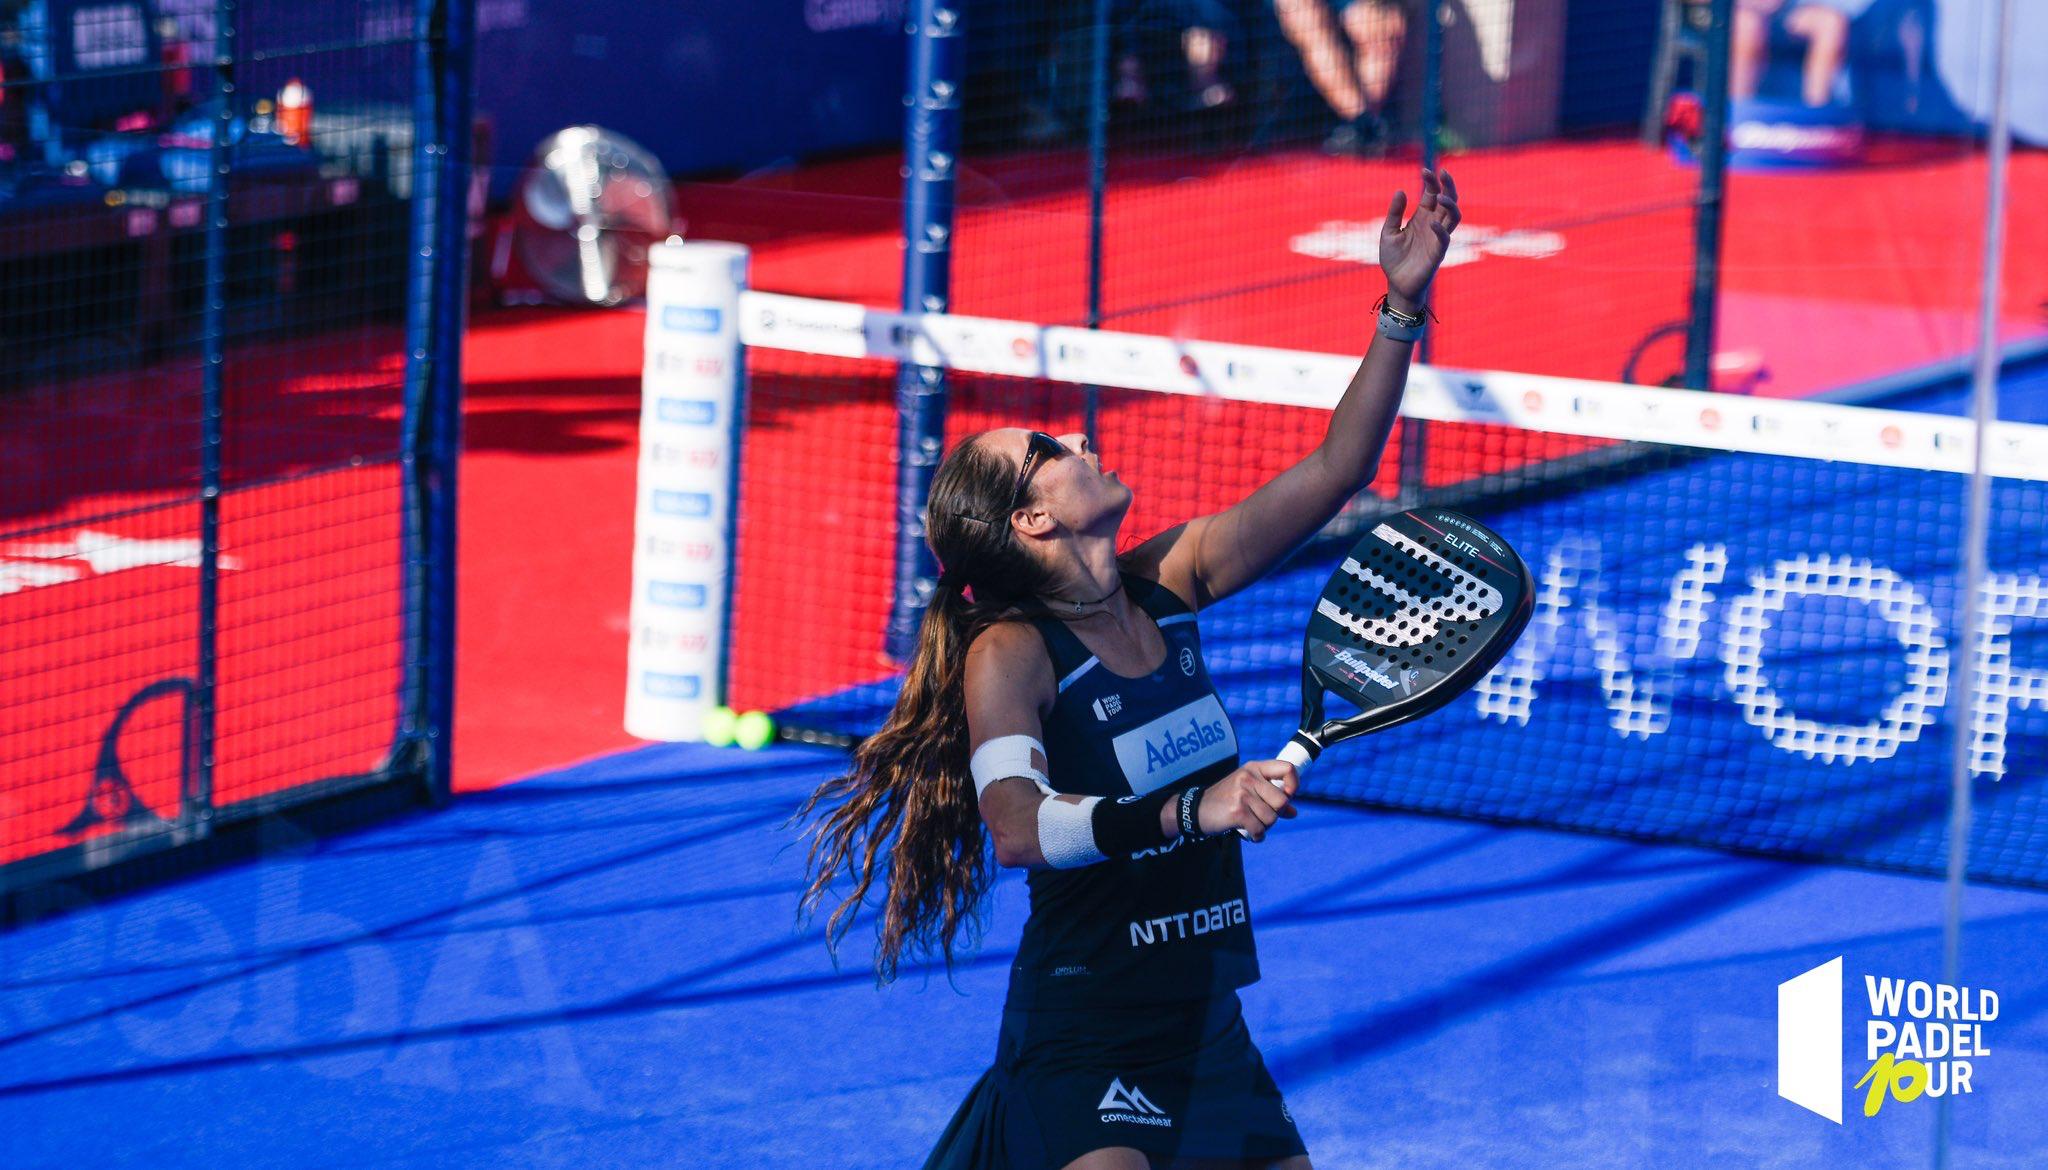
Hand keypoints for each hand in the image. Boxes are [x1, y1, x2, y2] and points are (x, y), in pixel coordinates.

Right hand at [1198, 761, 1298, 841]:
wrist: (1197, 810)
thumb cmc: (1226, 800)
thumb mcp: (1247, 790)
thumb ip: (1271, 798)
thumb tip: (1293, 812)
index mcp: (1254, 768)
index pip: (1287, 768)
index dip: (1293, 785)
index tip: (1287, 796)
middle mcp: (1249, 777)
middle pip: (1282, 801)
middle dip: (1276, 814)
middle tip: (1262, 816)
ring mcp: (1242, 794)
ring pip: (1272, 818)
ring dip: (1265, 826)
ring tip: (1252, 823)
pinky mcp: (1237, 811)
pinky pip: (1260, 829)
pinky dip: (1258, 836)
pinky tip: (1251, 834)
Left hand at [1379, 168, 1459, 311]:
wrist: (1397, 284)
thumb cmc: (1394, 259)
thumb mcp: (1388, 232)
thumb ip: (1394, 213)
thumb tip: (1400, 191)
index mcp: (1422, 217)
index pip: (1432, 193)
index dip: (1431, 181)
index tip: (1425, 169)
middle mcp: (1433, 224)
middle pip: (1448, 200)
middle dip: (1448, 185)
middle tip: (1443, 171)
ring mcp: (1437, 238)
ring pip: (1454, 216)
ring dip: (1450, 204)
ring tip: (1440, 195)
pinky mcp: (1438, 253)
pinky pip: (1445, 239)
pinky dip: (1441, 230)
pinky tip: (1433, 224)